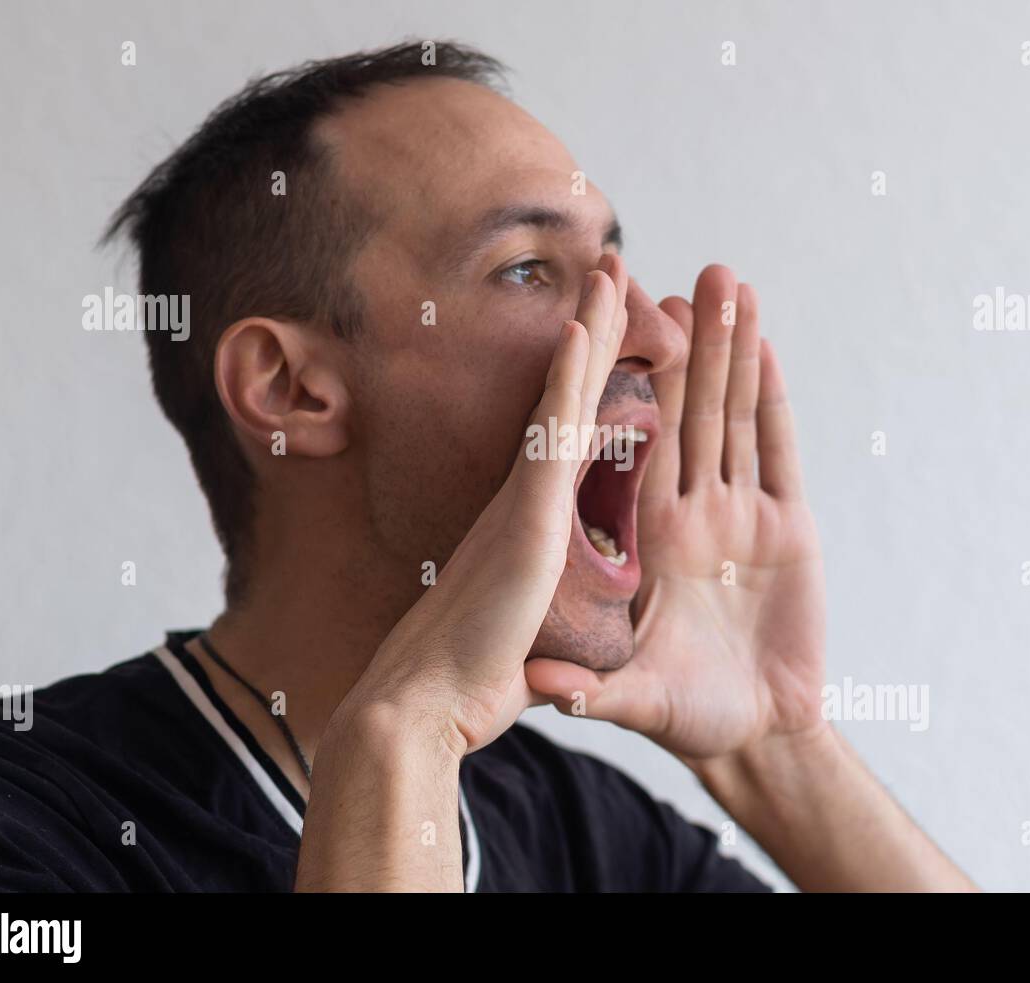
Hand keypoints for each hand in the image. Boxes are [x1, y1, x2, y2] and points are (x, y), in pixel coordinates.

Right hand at [332, 255, 629, 756]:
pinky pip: (554, 432)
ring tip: (612, 269)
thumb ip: (544, 633)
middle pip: (569, 398)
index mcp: (530, 524)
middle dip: (594, 333)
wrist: (416, 706)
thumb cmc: (464, 684)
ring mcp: (524, 502)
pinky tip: (587, 326)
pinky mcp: (527, 518)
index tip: (610, 335)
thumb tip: (551, 657)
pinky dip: (571, 377)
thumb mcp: (522, 644)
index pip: (570, 437)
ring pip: (565, 397)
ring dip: (590, 330)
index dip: (592, 382)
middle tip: (613, 272)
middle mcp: (526, 499)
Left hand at [525, 265, 826, 760]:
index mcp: (642, 539)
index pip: (625, 443)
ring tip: (727, 281)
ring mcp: (740, 517)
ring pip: (731, 415)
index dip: (615, 380)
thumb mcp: (639, 700)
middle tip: (676, 272)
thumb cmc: (690, 719)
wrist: (757, 736)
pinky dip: (773, 400)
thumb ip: (597, 691)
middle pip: (683, 411)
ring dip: (731, 349)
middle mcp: (687, 515)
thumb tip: (545, 691)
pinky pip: (778, 451)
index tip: (602, 314)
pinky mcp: (790, 529)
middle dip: (682, 342)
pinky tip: (767, 347)